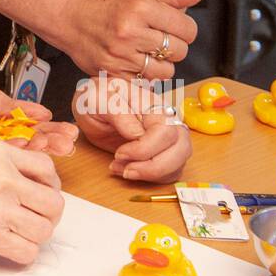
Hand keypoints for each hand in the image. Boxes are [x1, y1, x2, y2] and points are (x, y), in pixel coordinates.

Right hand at [0, 138, 64, 263]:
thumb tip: (17, 179)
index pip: (46, 168)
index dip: (49, 184)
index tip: (43, 191)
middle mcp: (3, 178)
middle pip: (53, 202)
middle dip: (48, 212)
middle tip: (37, 216)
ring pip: (43, 229)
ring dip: (36, 234)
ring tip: (22, 233)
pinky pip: (26, 251)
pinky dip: (23, 253)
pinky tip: (11, 247)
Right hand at [48, 0, 208, 80]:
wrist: (68, 15)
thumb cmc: (105, 2)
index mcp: (140, 7)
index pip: (187, 28)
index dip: (185, 28)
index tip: (173, 26)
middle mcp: (130, 31)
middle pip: (179, 50)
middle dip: (173, 45)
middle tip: (157, 37)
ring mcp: (120, 55)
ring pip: (166, 70)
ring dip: (161, 62)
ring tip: (147, 50)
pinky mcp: (112, 73)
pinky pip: (147, 82)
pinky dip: (145, 74)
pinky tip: (134, 60)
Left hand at [71, 75, 191, 182]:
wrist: (95, 104)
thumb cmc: (98, 97)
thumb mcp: (99, 100)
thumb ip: (119, 114)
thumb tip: (137, 134)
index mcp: (152, 103)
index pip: (165, 131)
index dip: (145, 149)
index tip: (120, 153)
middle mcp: (166, 120)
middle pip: (181, 149)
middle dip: (153, 167)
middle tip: (126, 170)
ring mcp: (168, 137)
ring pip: (178, 163)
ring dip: (151, 174)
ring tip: (123, 170)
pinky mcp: (163, 151)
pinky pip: (170, 171)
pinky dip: (150, 178)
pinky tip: (127, 170)